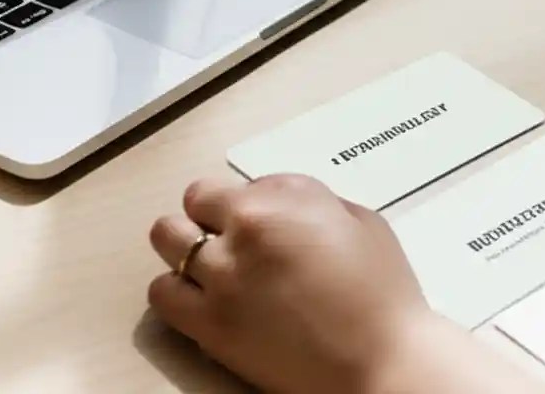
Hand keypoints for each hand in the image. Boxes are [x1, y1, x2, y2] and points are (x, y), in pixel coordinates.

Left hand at [148, 175, 432, 393]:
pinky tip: (204, 299)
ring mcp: (223, 273)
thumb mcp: (363, 224)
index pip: (243, 182)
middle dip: (212, 216)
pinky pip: (161, 290)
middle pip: (196, 199)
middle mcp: (249, 225)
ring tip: (212, 268)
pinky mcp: (207, 320)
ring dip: (187, 246)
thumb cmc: (383, 295)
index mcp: (290, 195)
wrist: (380, 362)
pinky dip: (177, 290)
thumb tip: (286, 211)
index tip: (270, 226)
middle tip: (235, 242)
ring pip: (167, 237)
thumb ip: (316, 205)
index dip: (256, 204)